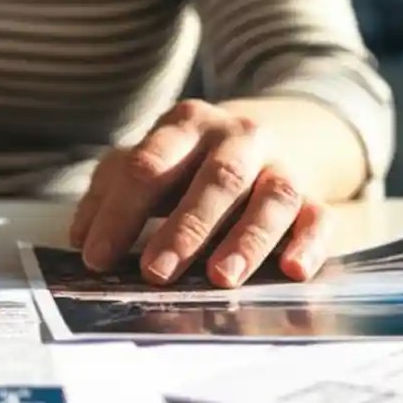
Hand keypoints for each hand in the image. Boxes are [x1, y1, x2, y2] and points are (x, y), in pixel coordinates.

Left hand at [70, 100, 330, 287]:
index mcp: (186, 124)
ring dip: (247, 239)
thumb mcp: (143, 164)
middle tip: (156, 272)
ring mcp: (281, 165)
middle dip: (185, 228)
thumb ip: (108, 195)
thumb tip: (82, 239)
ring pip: (273, 197)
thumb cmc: (185, 163)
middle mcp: (239, 137)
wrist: (261, 138)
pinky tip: (291, 271)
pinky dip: (309, 245)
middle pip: (217, 179)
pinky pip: (320, 218)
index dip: (120, 213)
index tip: (97, 257)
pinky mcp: (315, 196)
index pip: (149, 165)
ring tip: (221, 278)